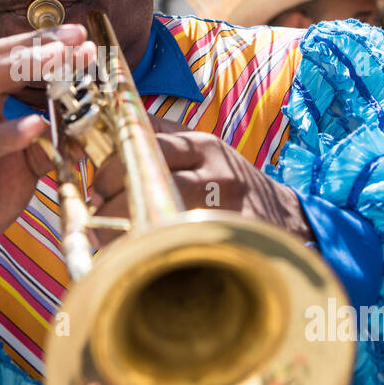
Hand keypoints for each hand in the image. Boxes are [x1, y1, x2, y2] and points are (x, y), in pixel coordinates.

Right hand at [0, 25, 95, 315]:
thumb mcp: (22, 166)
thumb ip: (48, 142)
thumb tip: (87, 125)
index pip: (6, 56)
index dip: (42, 42)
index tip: (80, 35)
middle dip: (36, 44)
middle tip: (75, 37)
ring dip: (20, 69)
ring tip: (57, 60)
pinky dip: (5, 134)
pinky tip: (34, 125)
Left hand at [86, 118, 313, 245]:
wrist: (286, 219)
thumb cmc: (234, 185)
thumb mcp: (206, 151)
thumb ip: (166, 139)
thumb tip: (116, 130)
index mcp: (204, 147)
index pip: (146, 143)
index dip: (111, 165)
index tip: (97, 183)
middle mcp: (215, 174)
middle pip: (147, 178)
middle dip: (110, 197)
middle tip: (98, 210)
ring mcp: (222, 210)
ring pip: (156, 215)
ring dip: (121, 228)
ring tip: (107, 235)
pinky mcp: (224, 241)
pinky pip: (173, 246)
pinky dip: (143, 251)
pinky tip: (130, 254)